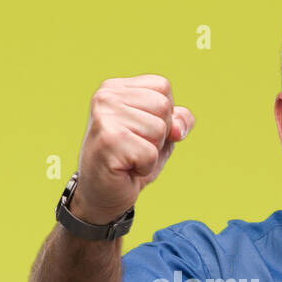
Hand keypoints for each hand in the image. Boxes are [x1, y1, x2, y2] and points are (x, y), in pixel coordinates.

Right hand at [71, 74, 195, 224]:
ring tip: (130, 157)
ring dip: (151, 151)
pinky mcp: (108, 141)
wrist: (102, 193)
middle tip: (135, 147)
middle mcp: (106, 96)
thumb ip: (179, 121)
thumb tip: (178, 128)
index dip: (164, 115)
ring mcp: (104, 117)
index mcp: (116, 88)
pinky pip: (150, 153)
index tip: (142, 132)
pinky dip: (144, 166)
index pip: (162, 87)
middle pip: (163, 106)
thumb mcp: (161, 135)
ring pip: (159, 129)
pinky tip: (126, 168)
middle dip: (159, 134)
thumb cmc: (131, 160)